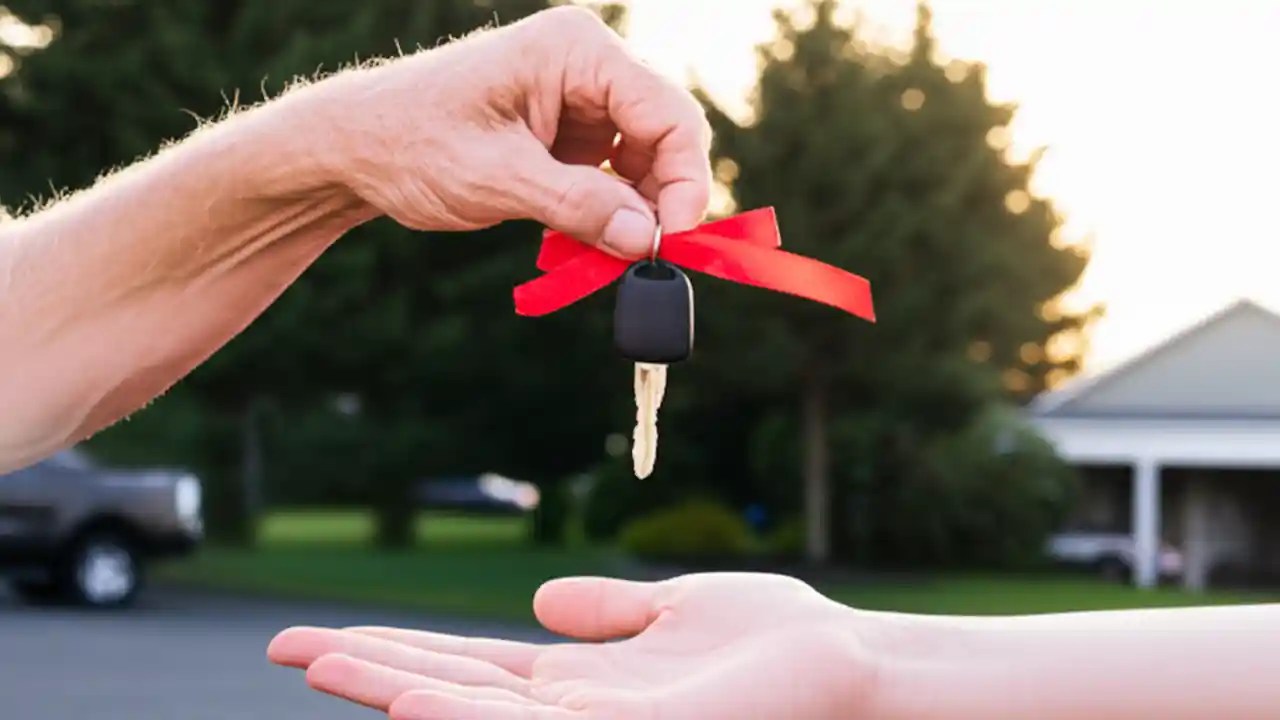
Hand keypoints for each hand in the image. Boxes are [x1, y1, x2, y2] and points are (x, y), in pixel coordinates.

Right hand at [268, 573, 885, 718]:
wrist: (854, 664)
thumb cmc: (774, 642)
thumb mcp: (671, 612)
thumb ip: (606, 612)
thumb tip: (539, 602)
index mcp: (581, 684)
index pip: (465, 668)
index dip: (394, 654)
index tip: (324, 637)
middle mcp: (576, 716)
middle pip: (453, 693)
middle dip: (373, 673)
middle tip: (290, 649)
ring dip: (403, 694)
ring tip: (331, 667)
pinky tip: (420, 700)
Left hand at [310, 6, 711, 256]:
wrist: (354, 148)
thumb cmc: (410, 142)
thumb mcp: (495, 178)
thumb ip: (576, 205)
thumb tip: (647, 239)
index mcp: (575, 51)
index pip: (667, 113)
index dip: (686, 179)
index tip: (674, 242)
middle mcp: (587, 68)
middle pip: (664, 139)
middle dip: (661, 203)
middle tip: (644, 261)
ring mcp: (580, 102)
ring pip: (645, 166)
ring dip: (634, 218)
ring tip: (603, 259)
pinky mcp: (568, 137)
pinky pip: (613, 181)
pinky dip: (607, 219)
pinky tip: (582, 245)